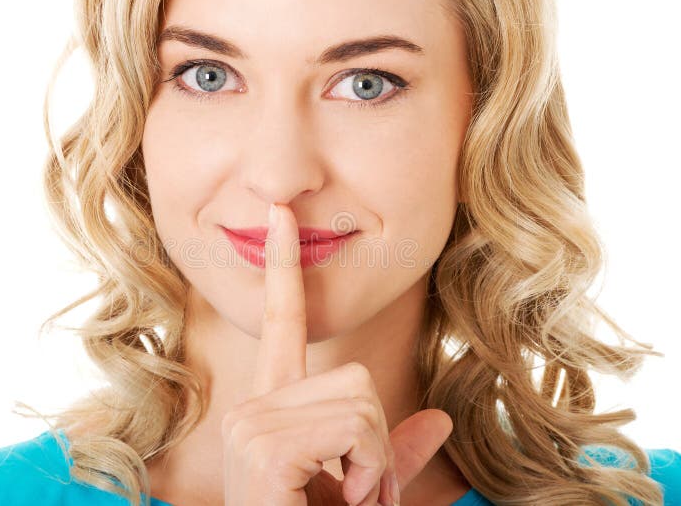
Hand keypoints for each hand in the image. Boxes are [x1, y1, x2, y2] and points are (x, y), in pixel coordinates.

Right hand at [221, 203, 452, 505]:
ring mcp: (251, 423)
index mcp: (272, 408)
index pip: (282, 325)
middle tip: (350, 490)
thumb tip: (441, 422)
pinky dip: (366, 471)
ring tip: (341, 498)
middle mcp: (252, 407)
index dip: (286, 269)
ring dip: (372, 460)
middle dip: (374, 440)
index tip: (280, 215)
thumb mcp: (367, 489)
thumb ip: (395, 453)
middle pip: (356, 376)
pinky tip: (333, 498)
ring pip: (360, 399)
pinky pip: (354, 426)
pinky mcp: (263, 443)